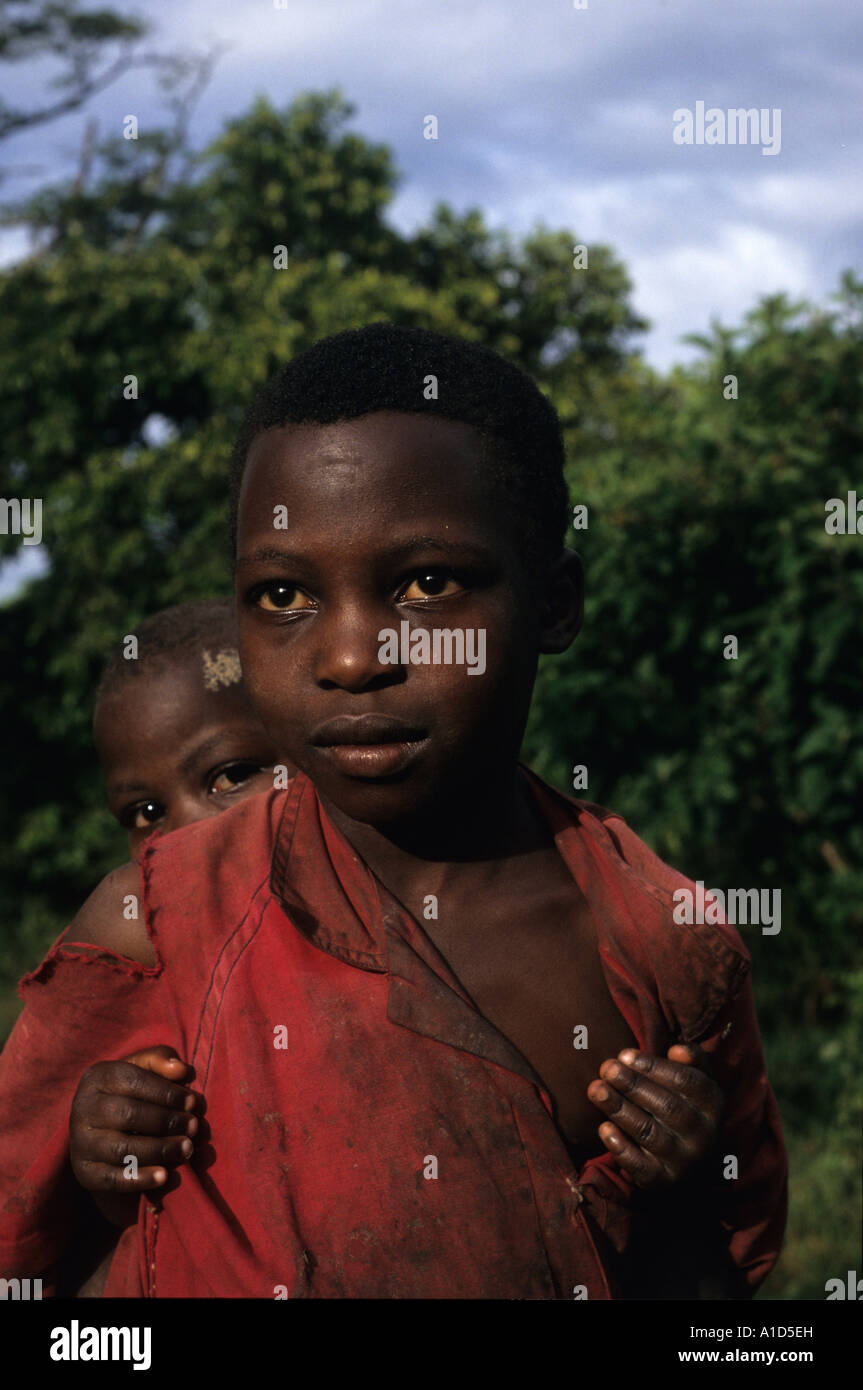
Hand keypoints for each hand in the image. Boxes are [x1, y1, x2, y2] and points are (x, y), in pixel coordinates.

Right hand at [70, 1045, 197, 1222]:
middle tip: (194, 1127)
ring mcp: (80, 1142)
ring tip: (186, 1148)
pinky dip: (140, 1178)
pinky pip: (112, 1178)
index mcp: (97, 1077)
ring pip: (122, 1148)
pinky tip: (164, 1176)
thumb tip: (181, 1070)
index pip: (134, 1081)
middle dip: (166, 1121)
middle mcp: (83, 1107)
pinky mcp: (84, 1172)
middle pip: (128, 1114)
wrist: (101, 1134)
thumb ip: (161, 1060)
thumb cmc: (132, 1094)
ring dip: (159, 1149)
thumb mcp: (143, 1070)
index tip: (192, 1103)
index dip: (166, 1093)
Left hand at [586, 1044, 723, 1188]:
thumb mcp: (696, 1080)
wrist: (692, 1163)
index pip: (686, 1081)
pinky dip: (621, 1147)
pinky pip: (641, 1166)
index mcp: (713, 1104)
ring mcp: (684, 1160)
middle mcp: (704, 1135)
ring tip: (596, 1089)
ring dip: (620, 1109)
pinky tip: (604, 1128)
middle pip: (667, 1106)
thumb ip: (691, 1059)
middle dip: (632, 1084)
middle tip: (606, 1068)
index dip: (653, 1066)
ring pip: (649, 1133)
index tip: (624, 1054)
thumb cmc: (685, 1106)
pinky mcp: (663, 1181)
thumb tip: (677, 1049)